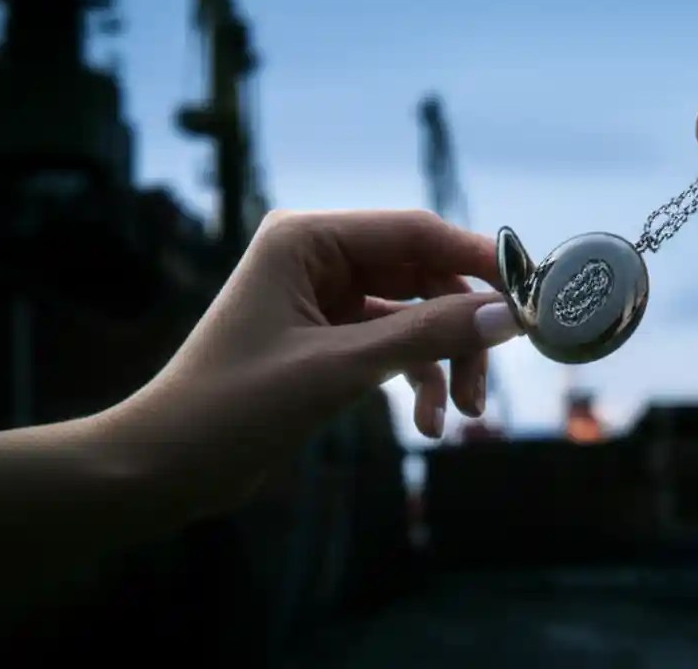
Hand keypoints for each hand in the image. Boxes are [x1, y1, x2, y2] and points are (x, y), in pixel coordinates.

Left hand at [113, 209, 522, 506]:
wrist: (167, 466)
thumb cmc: (234, 405)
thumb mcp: (338, 369)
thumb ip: (425, 336)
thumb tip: (506, 315)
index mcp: (307, 238)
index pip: (415, 233)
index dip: (477, 261)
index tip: (529, 294)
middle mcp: (318, 257)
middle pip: (423, 277)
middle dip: (459, 331)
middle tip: (487, 383)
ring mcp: (324, 298)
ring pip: (415, 316)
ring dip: (443, 363)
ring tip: (457, 418)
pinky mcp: (327, 338)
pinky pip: (394, 346)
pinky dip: (417, 380)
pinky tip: (428, 424)